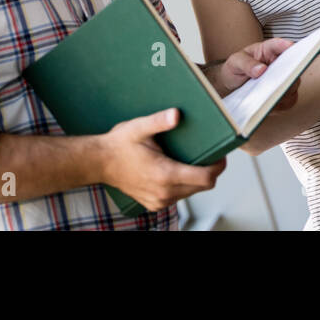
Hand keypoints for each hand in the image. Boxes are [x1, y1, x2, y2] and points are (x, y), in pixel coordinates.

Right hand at [99, 108, 225, 210]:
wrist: (98, 163)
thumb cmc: (119, 144)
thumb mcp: (138, 127)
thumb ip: (159, 121)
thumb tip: (176, 115)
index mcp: (165, 175)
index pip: (206, 178)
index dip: (218, 166)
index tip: (221, 153)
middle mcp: (164, 192)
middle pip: (203, 185)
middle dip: (210, 169)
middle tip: (209, 151)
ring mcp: (159, 201)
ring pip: (192, 191)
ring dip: (197, 177)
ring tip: (192, 157)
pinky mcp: (154, 204)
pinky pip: (179, 195)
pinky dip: (184, 184)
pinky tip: (177, 168)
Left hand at [217, 39, 298, 109]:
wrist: (234, 84)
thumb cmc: (236, 68)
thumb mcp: (235, 62)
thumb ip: (246, 64)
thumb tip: (261, 69)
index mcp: (268, 50)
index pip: (278, 45)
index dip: (285, 45)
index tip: (290, 46)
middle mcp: (280, 62)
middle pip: (293, 66)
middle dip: (288, 73)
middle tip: (279, 81)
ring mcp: (284, 78)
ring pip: (294, 84)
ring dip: (285, 91)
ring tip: (270, 97)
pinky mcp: (284, 93)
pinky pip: (290, 99)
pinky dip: (282, 104)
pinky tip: (271, 106)